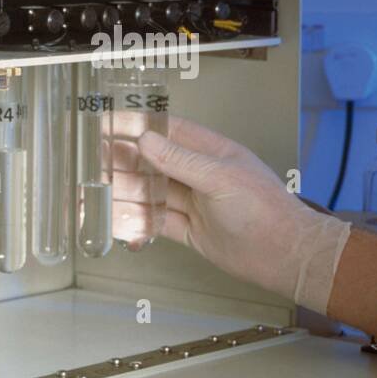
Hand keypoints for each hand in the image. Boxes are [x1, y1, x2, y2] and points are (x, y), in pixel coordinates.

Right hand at [114, 116, 351, 310]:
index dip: (139, 125)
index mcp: (211, 153)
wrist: (283, 255)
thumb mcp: (220, 178)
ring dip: (126, 192)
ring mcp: (194, 203)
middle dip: (124, 160)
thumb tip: (147, 140)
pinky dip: (136, 222)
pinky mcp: (190, 230)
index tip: (110, 122)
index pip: (168, 131)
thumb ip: (180, 161)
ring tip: (96, 191)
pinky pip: (156, 222)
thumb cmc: (264, 210)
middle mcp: (200, 175)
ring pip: (151, 193)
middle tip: (93, 159)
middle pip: (154, 162)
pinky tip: (118, 222)